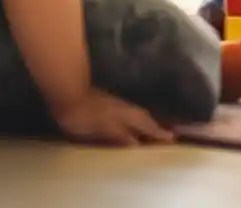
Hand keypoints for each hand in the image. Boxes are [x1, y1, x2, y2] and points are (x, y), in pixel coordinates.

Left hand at [52, 88, 173, 146]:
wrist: (68, 95)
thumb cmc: (86, 114)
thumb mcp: (104, 128)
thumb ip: (121, 136)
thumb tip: (137, 144)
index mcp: (129, 115)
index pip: (149, 126)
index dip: (159, 133)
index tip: (173, 138)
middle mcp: (127, 110)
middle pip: (146, 119)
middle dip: (156, 127)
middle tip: (167, 135)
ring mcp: (117, 107)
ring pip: (137, 116)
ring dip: (146, 123)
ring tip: (151, 132)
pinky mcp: (107, 107)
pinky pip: (128, 116)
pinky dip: (134, 122)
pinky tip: (128, 126)